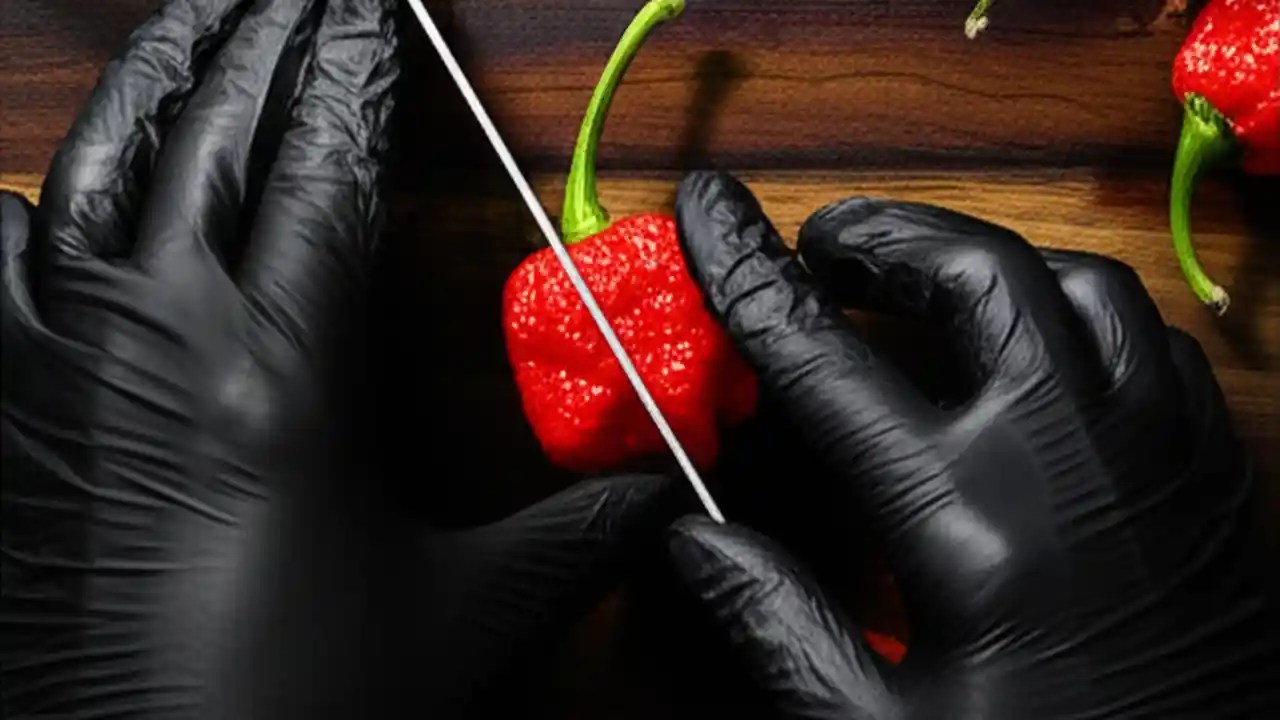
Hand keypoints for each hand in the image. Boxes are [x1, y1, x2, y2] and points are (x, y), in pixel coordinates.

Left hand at [1, 1, 671, 715]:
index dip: (352, 72)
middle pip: (212, 134)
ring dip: (157, 78)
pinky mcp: (1, 407)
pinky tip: (52, 182)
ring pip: (97, 167)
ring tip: (197, 20)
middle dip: (262, 36)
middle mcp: (154, 340)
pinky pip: (0, 259)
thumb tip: (669, 502)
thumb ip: (571, 541)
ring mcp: (55, 364)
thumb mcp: (460, 621)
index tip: (368, 4)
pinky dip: (35, 198)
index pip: (325, 170)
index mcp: (281, 376)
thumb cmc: (288, 707)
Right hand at [665, 172, 1278, 717]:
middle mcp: (1069, 458)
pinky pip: (1151, 341)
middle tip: (828, 245)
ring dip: (989, 260)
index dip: (751, 271)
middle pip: (979, 275)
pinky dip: (1081, 313)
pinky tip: (1041, 346)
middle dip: (888, 236)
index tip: (712, 209)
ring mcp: (1157, 453)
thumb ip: (779, 626)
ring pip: (1081, 285)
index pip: (826, 358)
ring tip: (928, 280)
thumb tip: (693, 538)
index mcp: (968, 523)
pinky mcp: (1211, 473)